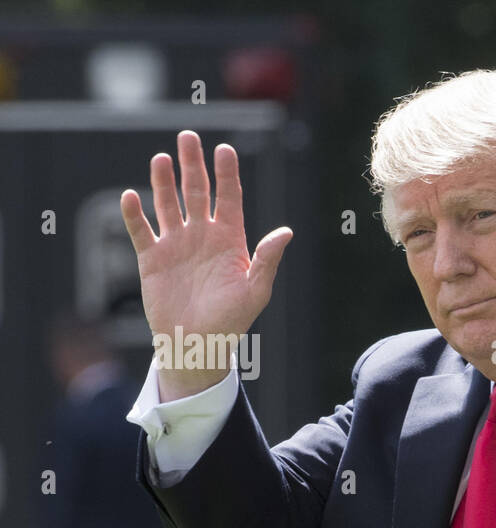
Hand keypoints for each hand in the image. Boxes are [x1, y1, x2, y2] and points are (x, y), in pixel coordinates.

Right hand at [120, 130, 291, 400]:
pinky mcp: (152, 258)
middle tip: (188, 137)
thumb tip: (286, 232)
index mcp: (230, 240)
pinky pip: (142, 231)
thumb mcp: (256, 290)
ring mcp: (176, 245)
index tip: (225, 149)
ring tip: (161, 159)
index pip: (229, 199)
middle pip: (197, 192)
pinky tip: (131, 196)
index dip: (227, 175)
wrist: (198, 345)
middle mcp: (202, 236)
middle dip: (193, 165)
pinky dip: (135, 214)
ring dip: (163, 182)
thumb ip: (267, 259)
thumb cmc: (232, 321)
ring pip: (168, 204)